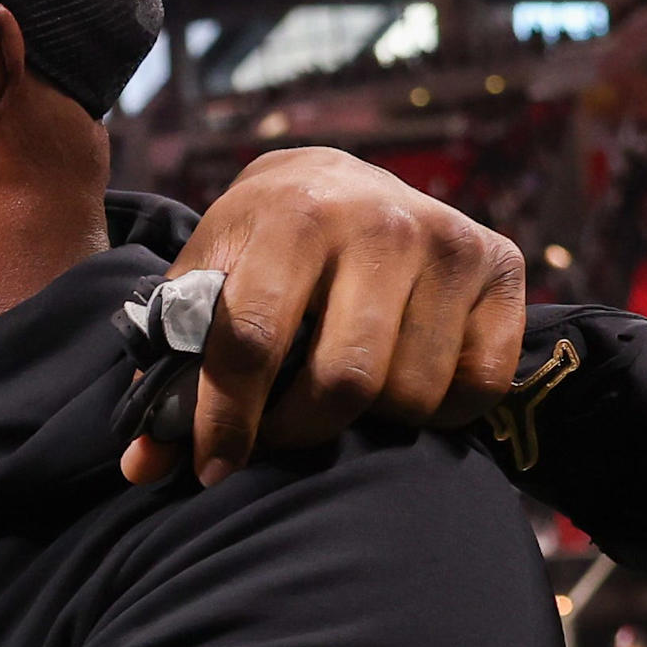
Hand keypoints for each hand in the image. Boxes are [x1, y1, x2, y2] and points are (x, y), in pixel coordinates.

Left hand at [131, 148, 529, 485]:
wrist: (331, 178)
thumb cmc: (256, 249)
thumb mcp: (203, 285)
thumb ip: (170, 370)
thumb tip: (145, 466)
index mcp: (293, 216)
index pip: (253, 342)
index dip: (226, 420)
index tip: (214, 467)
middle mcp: (381, 222)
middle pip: (345, 383)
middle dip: (302, 429)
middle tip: (282, 431)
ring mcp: (449, 241)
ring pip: (412, 394)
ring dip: (372, 421)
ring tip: (341, 395)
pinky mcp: (501, 265)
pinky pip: (478, 385)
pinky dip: (442, 409)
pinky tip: (405, 381)